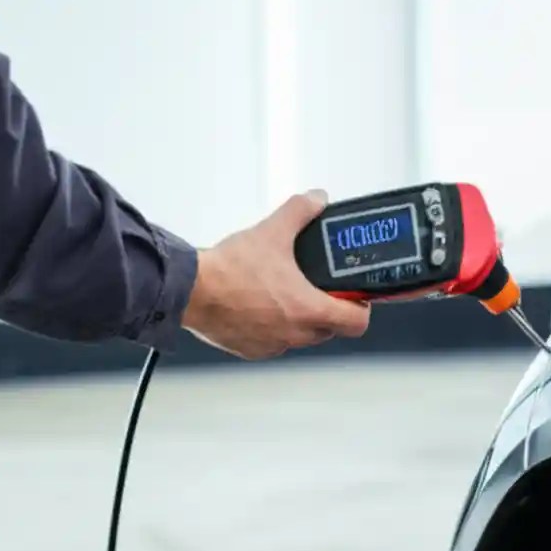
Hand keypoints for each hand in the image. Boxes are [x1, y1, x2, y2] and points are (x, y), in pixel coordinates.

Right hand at [180, 190, 370, 359]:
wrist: (190, 291)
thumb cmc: (229, 272)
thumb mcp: (272, 231)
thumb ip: (300, 211)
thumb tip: (316, 200)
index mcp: (309, 310)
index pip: (357, 322)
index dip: (360, 308)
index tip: (354, 296)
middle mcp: (295, 334)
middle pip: (329, 328)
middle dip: (327, 309)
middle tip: (316, 287)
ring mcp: (273, 345)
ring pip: (301, 336)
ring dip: (298, 318)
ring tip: (283, 292)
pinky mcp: (251, 350)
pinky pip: (273, 342)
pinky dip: (271, 327)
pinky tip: (258, 305)